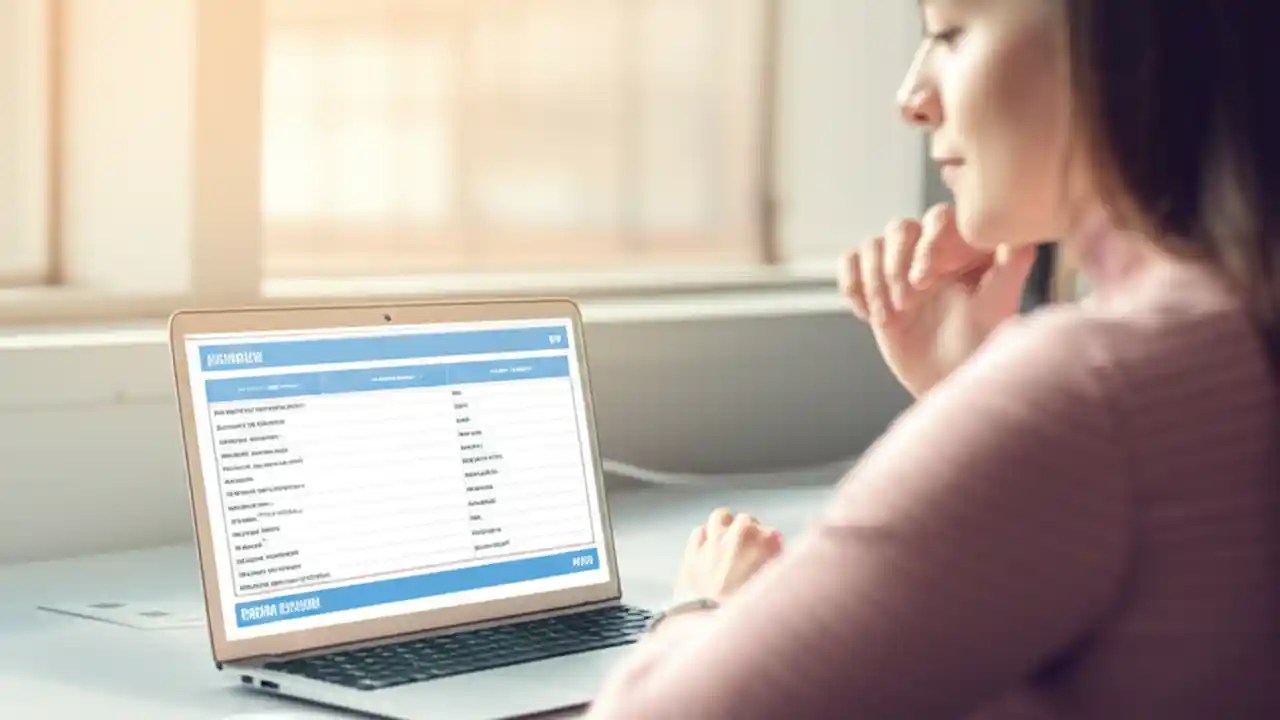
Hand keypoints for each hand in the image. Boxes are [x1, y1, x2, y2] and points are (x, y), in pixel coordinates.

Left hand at [673, 508, 783, 603]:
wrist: (708, 625)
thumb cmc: (741, 612)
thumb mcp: (767, 592)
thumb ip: (773, 568)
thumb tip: (774, 553)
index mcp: (762, 548)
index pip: (771, 534)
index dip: (771, 542)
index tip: (771, 549)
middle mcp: (737, 539)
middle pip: (746, 520)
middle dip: (750, 528)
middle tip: (750, 541)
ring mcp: (712, 543)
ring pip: (720, 517)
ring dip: (726, 524)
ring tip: (727, 535)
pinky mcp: (691, 553)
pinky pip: (699, 531)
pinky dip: (705, 536)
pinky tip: (707, 548)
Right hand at [838, 203, 1037, 397]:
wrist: (947, 379)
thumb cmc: (979, 345)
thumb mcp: (998, 304)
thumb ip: (1012, 264)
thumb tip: (1022, 231)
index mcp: (962, 248)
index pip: (939, 219)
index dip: (928, 244)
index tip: (925, 281)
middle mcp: (931, 251)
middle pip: (900, 227)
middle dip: (896, 264)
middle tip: (906, 304)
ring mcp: (900, 266)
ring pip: (872, 245)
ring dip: (874, 282)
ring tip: (888, 318)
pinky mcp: (874, 284)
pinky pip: (850, 261)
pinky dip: (852, 284)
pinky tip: (866, 313)